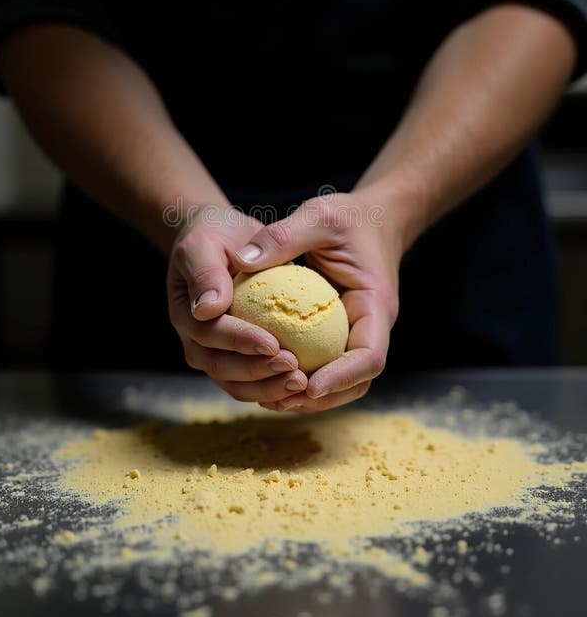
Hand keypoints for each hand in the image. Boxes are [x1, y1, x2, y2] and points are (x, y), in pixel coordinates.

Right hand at [167, 205, 307, 402]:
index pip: (209, 334)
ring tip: (302, 383)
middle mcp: (195, 340)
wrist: (221, 241)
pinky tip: (304, 386)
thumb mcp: (204, 242)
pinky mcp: (236, 359)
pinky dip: (275, 389)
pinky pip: (253, 383)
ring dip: (268, 389)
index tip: (274, 343)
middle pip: (221, 368)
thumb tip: (207, 309)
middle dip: (258, 374)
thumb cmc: (214, 235)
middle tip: (295, 371)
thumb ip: (205, 272)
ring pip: (237, 384)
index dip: (240, 342)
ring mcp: (214, 353)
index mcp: (186, 313)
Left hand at [231, 192, 399, 412]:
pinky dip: (301, 376)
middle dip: (320, 398)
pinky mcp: (339, 332)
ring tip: (267, 398)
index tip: (308, 386)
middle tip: (277, 400)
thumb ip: (283, 236)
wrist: (372, 218)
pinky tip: (266, 376)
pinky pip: (324, 363)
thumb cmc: (349, 216)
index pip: (370, 357)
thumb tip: (241, 260)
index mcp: (376, 306)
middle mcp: (371, 327)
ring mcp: (357, 333)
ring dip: (309, 396)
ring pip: (341, 381)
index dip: (341, 378)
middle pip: (356, 382)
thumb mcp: (318, 216)